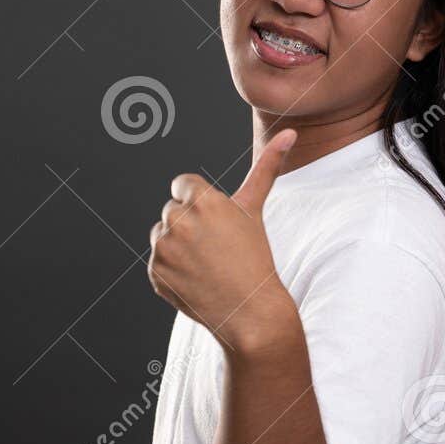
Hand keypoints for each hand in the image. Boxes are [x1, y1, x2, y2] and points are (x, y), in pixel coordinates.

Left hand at [147, 129, 298, 350]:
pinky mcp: (154, 271)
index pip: (183, 185)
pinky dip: (172, 270)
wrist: (249, 311)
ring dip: (177, 245)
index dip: (200, 203)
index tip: (215, 222)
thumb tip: (290, 132)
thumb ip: (267, 166)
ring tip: (205, 263)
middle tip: (215, 247)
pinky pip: (157, 261)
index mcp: (203, 201)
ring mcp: (163, 248)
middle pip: (172, 210)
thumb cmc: (256, 257)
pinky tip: (195, 279)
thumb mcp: (255, 208)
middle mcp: (178, 221)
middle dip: (189, 224)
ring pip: (161, 234)